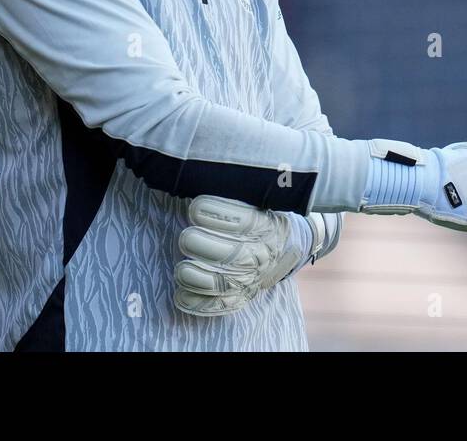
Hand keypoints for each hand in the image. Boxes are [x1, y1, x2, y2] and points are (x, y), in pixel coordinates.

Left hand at [172, 195, 317, 316]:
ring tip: (182, 268)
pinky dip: (198, 303)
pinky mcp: (241, 295)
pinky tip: (180, 294)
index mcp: (268, 224)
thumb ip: (235, 184)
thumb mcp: (256, 195)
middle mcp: (263, 253)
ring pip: (225, 282)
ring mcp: (252, 278)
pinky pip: (220, 304)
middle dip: (204, 246)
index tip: (195, 207)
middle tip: (185, 237)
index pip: (245, 221)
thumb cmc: (258, 211)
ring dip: (199, 277)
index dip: (219, 215)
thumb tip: (203, 160)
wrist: (286, 244)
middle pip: (233, 255)